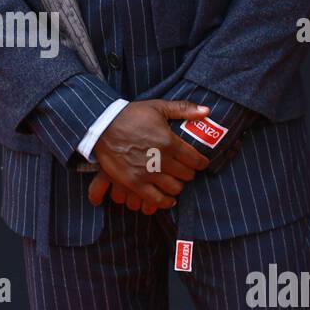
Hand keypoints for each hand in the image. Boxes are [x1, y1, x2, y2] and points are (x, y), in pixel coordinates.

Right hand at [87, 99, 213, 213]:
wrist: (102, 126)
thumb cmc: (130, 115)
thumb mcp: (157, 107)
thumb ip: (183, 109)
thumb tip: (207, 111)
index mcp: (170, 141)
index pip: (195, 160)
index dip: (201, 163)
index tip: (200, 163)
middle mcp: (161, 159)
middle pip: (186, 175)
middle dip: (188, 173)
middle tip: (185, 170)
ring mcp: (148, 173)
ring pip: (174, 188)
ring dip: (178, 186)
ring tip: (175, 182)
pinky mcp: (134, 183)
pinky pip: (156, 200)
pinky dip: (166, 202)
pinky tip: (169, 199)